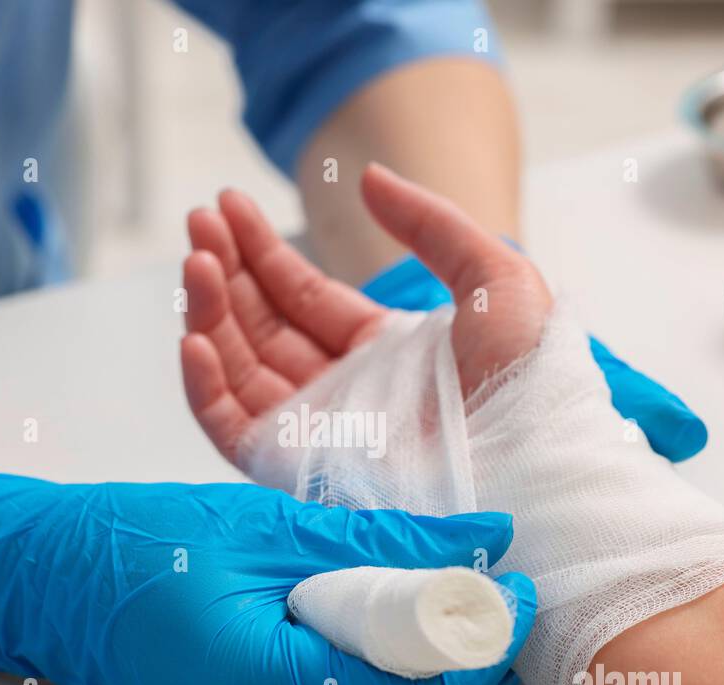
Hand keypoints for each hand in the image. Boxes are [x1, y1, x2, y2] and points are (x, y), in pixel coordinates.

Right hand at [0, 466, 536, 684]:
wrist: (45, 578)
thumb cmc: (130, 549)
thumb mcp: (272, 527)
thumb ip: (387, 538)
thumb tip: (477, 538)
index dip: (486, 646)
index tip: (514, 590)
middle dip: (457, 648)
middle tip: (477, 579)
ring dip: (412, 650)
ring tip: (418, 578)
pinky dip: (364, 660)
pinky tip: (361, 604)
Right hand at [181, 163, 546, 462]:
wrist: (529, 457)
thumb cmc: (528, 375)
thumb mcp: (493, 275)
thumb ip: (430, 223)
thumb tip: (369, 177)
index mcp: (381, 348)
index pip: (301, 295)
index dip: (261, 249)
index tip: (228, 204)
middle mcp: (341, 388)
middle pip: (262, 322)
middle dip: (226, 267)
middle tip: (199, 218)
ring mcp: (314, 429)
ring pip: (238, 366)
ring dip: (210, 311)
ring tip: (197, 257)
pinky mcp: (295, 467)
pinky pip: (230, 427)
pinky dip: (203, 385)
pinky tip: (193, 334)